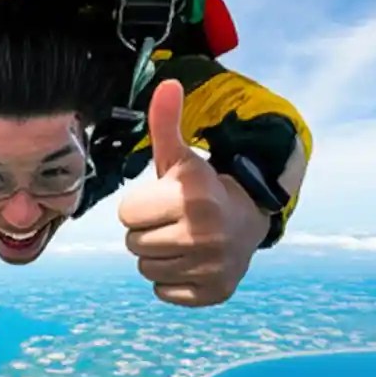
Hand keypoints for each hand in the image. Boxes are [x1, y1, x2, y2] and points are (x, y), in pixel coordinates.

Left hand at [118, 79, 267, 306]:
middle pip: (134, 244)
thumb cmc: (201, 188)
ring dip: (157, 257)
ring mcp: (212, 267)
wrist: (248, 221)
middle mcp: (205, 234)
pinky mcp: (214, 292)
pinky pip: (164, 292)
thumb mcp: (181, 158)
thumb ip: (166, 124)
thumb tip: (167, 84)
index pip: (127, 214)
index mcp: (193, 198)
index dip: (139, 206)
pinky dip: (171, 281)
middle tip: (171, 222)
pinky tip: (189, 262)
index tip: (161, 202)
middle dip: (146, 232)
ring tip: (179, 241)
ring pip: (146, 270)